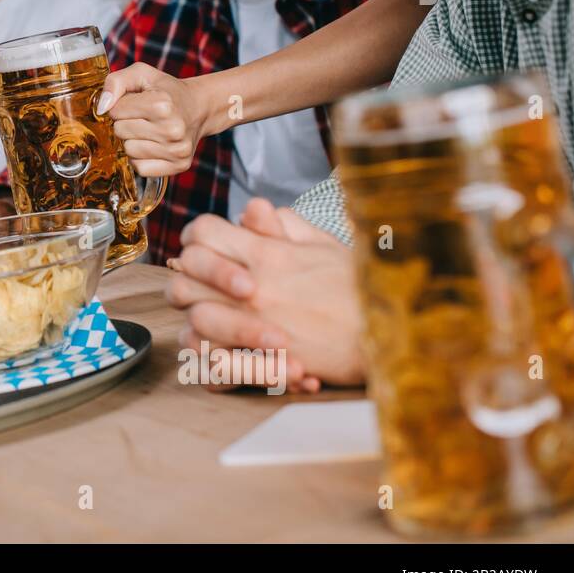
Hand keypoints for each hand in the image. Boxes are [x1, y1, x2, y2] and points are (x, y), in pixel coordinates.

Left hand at [97, 62, 208, 177]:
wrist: (198, 108)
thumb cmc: (166, 90)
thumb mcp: (142, 74)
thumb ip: (116, 81)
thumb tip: (102, 108)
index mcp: (162, 104)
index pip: (115, 110)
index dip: (121, 105)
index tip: (136, 103)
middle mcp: (172, 129)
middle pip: (120, 131)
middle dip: (125, 122)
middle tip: (142, 117)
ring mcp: (177, 150)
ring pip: (128, 151)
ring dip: (132, 141)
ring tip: (148, 130)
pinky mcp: (179, 166)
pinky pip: (140, 168)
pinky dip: (141, 158)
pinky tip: (152, 145)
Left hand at [168, 198, 363, 387]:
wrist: (390, 336)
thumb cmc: (360, 288)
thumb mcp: (325, 245)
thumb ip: (285, 225)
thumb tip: (252, 209)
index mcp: (266, 253)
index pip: (201, 233)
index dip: (197, 240)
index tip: (206, 252)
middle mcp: (253, 286)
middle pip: (183, 278)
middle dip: (187, 282)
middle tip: (201, 291)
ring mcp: (254, 325)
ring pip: (193, 321)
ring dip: (197, 322)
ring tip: (212, 324)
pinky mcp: (261, 361)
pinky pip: (211, 363)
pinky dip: (210, 360)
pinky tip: (222, 355)